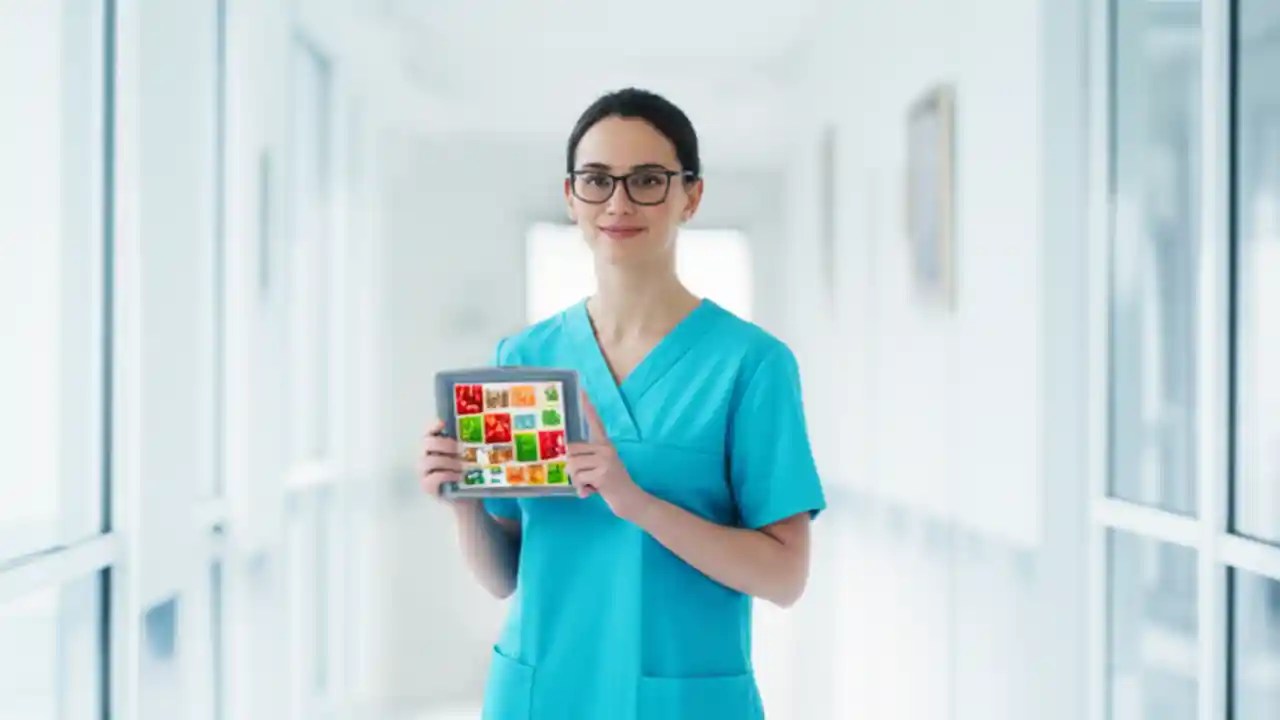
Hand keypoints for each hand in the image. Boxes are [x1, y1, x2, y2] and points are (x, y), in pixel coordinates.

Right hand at [419, 420, 478, 510]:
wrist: (468, 499)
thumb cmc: (466, 475)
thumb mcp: (467, 458)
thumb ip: (466, 446)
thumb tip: (481, 433)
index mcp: (433, 448)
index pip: (428, 433)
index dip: (433, 426)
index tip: (443, 423)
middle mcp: (425, 458)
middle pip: (426, 443)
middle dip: (444, 443)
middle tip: (460, 448)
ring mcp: (423, 473)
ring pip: (428, 461)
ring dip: (447, 461)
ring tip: (462, 465)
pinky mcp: (427, 487)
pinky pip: (432, 478)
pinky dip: (447, 475)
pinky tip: (459, 476)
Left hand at [566, 392, 651, 520]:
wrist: (629, 499)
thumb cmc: (611, 484)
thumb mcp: (599, 467)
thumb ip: (586, 459)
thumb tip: (565, 459)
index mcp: (605, 444)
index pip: (595, 422)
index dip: (588, 407)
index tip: (582, 390)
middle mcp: (606, 448)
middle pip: (571, 451)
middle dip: (571, 468)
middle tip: (583, 478)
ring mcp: (605, 460)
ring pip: (572, 466)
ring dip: (576, 480)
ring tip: (589, 485)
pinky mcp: (603, 473)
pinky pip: (579, 478)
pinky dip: (581, 489)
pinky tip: (591, 492)